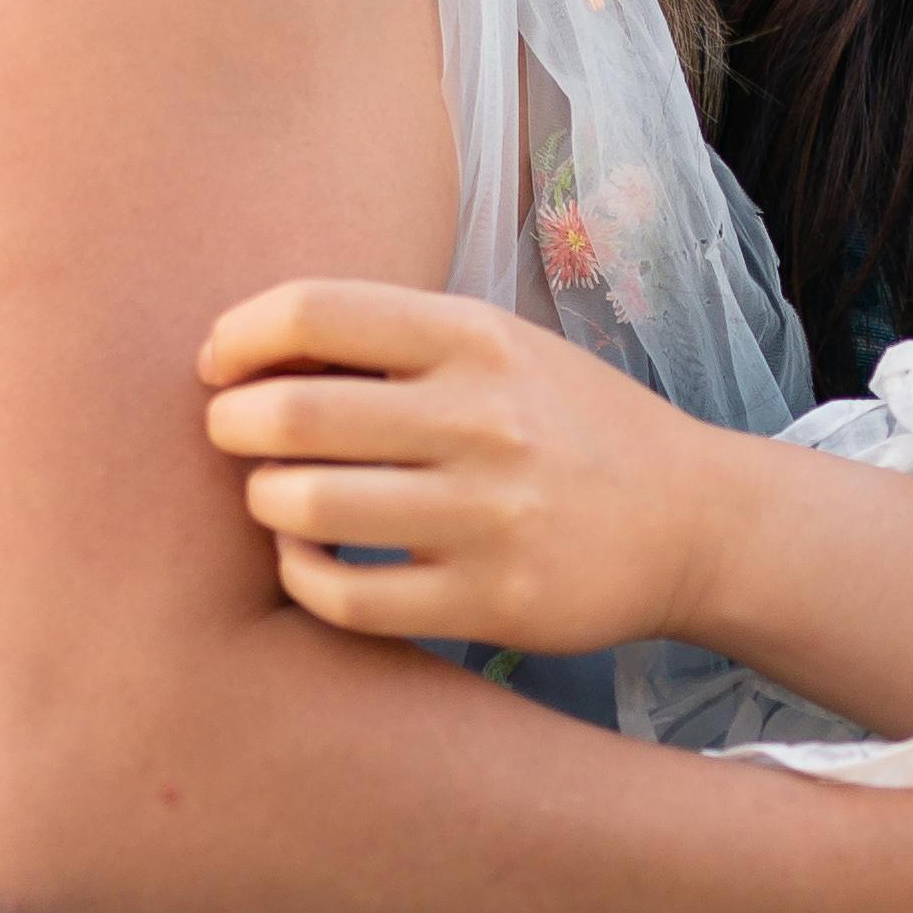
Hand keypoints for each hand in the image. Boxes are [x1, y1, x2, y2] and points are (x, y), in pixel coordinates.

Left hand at [202, 278, 717, 656]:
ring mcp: (489, 515)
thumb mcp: (502, 349)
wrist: (692, 520)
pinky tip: (309, 561)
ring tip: (275, 497)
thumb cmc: (570, 426)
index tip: (219, 364)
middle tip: (230, 435)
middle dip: (230, 425)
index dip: (237, 336)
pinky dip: (302, 577)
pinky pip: (347, 598)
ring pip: (306, 509)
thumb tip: (250, 346)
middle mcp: (483, 419)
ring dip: (263, 502)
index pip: (312, 311)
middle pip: (292, 413)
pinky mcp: (492, 601)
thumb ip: (395, 340)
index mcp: (476, 337)